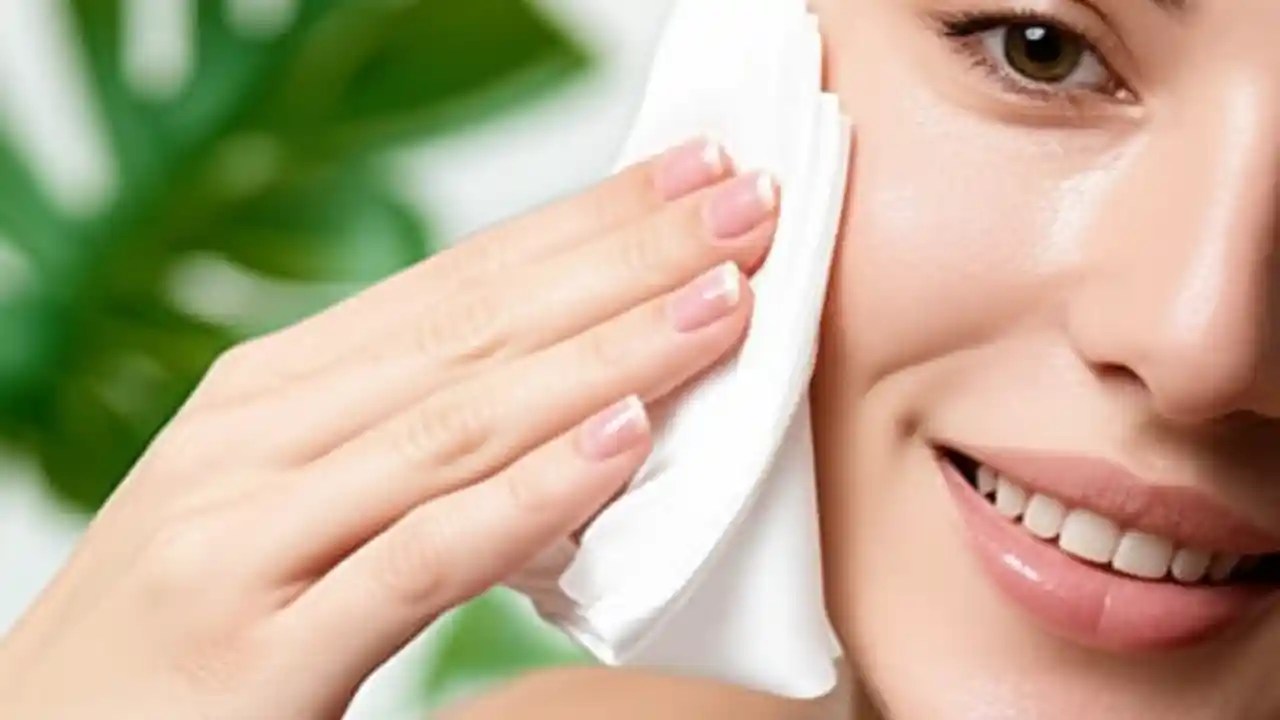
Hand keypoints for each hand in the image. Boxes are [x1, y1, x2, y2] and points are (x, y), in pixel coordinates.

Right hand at [0, 138, 778, 718]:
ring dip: (605, 355)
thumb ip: (399, 442)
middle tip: (742, 206)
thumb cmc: (189, 620)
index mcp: (270, 394)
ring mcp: (248, 539)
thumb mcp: (280, 497)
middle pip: (473, 331)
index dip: (583, 224)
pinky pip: (419, 559)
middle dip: (621, 260)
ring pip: (459, 425)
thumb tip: (567, 398)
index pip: (456, 284)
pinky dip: (526, 496)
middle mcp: (256, 441)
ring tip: (719, 302)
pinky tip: (621, 443)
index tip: (691, 175)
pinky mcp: (261, 652)